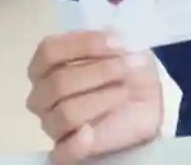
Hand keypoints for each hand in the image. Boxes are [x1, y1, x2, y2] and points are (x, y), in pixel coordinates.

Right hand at [26, 31, 162, 162]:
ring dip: (101, 99)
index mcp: (46, 64)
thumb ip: (110, 38)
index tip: (117, 43)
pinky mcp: (68, 149)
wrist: (147, 96)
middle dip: (99, 72)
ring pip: (66, 113)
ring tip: (125, 91)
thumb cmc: (125, 67)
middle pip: (58, 83)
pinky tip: (91, 132)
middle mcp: (42, 93)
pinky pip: (62, 152)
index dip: (84, 44)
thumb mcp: (122, 44)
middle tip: (127, 67)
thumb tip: (111, 39)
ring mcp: (52, 123)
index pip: (49, 51)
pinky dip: (77, 143)